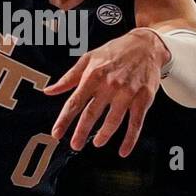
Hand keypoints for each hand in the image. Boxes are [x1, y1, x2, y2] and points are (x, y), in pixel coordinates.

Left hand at [44, 28, 168, 156]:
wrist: (146, 45)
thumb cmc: (116, 52)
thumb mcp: (89, 59)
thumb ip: (69, 78)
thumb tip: (49, 91)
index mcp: (93, 75)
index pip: (75, 102)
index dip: (64, 119)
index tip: (57, 133)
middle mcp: (110, 85)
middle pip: (92, 113)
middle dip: (81, 131)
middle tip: (75, 145)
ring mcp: (128, 93)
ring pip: (114, 120)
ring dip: (104, 134)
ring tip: (97, 143)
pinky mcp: (143, 99)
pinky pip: (136, 123)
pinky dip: (130, 139)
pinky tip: (123, 150)